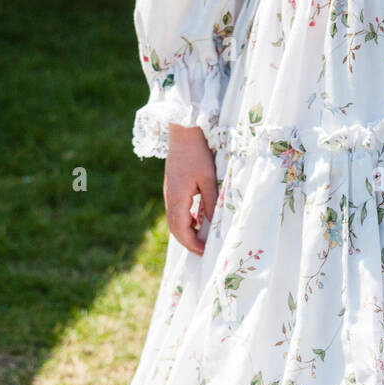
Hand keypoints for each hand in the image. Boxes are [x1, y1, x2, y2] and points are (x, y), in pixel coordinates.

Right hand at [163, 124, 218, 254]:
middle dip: (188, 241)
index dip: (192, 243)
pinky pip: (177, 209)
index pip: (181, 229)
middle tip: (202, 251)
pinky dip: (186, 219)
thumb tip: (213, 224)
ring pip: (175, 219)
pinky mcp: (173, 186)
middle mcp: (170, 197)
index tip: (204, 252)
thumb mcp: (209, 179)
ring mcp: (170, 192)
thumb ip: (210, 202)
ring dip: (186, 231)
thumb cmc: (197, 154)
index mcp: (177, 198)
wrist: (184, 132)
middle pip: (175, 227)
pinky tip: (198, 219)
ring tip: (202, 239)